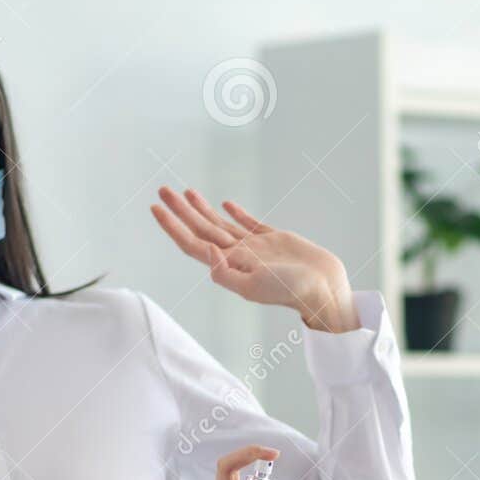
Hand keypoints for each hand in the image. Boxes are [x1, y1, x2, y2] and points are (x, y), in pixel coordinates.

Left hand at [151, 187, 359, 332]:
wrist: (324, 289)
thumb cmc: (291, 291)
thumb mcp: (252, 287)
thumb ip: (224, 273)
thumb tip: (206, 251)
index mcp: (229, 265)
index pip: (192, 242)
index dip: (172, 226)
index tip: (155, 206)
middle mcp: (238, 256)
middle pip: (201, 229)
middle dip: (181, 210)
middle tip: (163, 188)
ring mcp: (255, 248)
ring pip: (221, 224)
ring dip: (202, 208)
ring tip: (186, 191)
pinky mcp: (274, 240)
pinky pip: (249, 224)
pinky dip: (236, 213)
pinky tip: (227, 204)